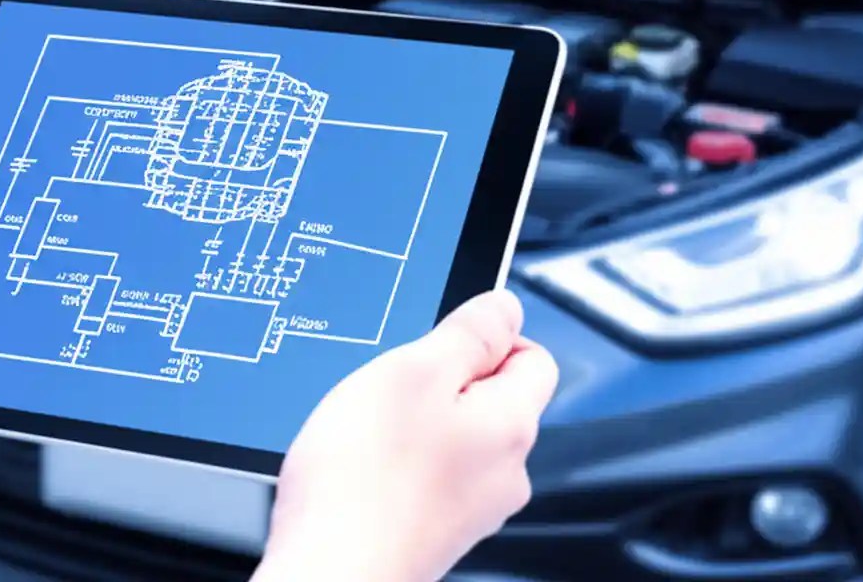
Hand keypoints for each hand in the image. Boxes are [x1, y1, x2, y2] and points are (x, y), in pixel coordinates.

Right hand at [253, 290, 557, 581]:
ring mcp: (470, 509)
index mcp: (512, 425)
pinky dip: (396, 464)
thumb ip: (468, 333)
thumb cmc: (362, 484)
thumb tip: (505, 307)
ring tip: (366, 433)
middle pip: (490, 399)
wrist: (329, 576)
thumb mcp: (412, 372)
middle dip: (440, 383)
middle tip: (390, 388)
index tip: (437, 342)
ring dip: (412, 424)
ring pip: (453, 438)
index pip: (532, 356)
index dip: (485, 337)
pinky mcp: (433, 532)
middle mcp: (504, 473)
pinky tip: (359, 470)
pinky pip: (426, 476)